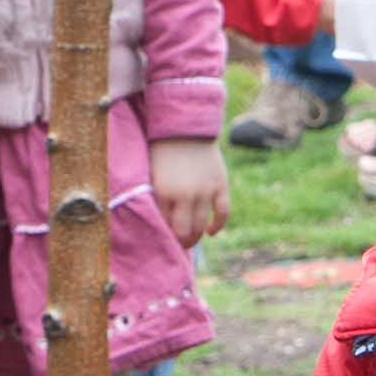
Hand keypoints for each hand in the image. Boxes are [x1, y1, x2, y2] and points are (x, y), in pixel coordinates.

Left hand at [148, 135, 230, 249]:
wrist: (185, 129)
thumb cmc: (163, 152)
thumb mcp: (152, 175)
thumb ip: (155, 198)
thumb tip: (158, 222)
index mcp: (164, 192)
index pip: (165, 227)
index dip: (165, 237)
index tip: (165, 242)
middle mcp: (185, 195)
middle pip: (184, 232)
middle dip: (181, 243)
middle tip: (180, 245)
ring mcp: (205, 191)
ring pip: (201, 226)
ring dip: (196, 237)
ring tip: (192, 239)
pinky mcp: (220, 185)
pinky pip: (222, 213)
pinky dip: (217, 225)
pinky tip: (211, 231)